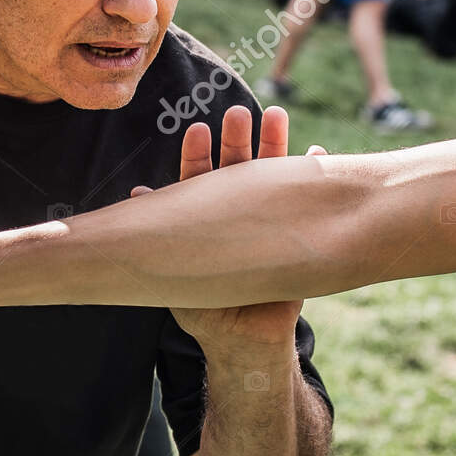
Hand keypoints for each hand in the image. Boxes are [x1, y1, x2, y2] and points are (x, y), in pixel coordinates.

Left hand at [130, 105, 324, 354]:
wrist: (244, 341)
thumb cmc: (203, 305)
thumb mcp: (174, 269)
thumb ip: (160, 232)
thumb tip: (138, 197)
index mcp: (208, 217)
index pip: (201, 178)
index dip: (198, 155)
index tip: (197, 131)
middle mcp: (239, 212)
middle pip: (237, 168)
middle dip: (237, 140)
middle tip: (236, 114)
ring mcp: (271, 220)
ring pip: (272, 176)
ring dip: (274, 146)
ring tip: (276, 117)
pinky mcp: (298, 235)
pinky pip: (310, 203)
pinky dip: (315, 176)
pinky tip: (318, 155)